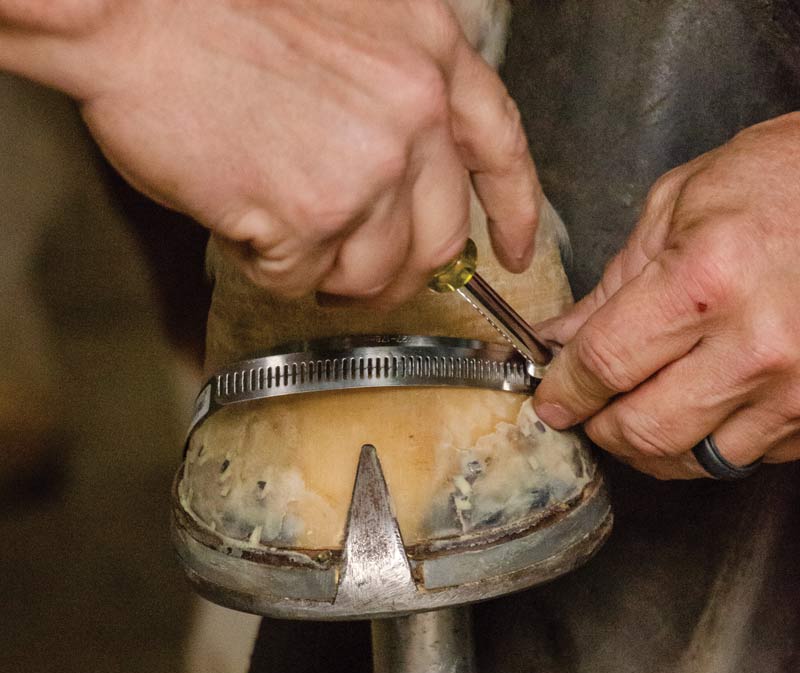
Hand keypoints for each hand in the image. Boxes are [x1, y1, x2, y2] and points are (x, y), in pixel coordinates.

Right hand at [65, 0, 540, 303]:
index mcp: (430, 52)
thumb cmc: (220, 8)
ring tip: (282, 233)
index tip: (515, 253)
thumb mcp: (350, 24)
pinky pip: (302, 279)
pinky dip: (269, 266)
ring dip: (326, 272)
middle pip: (440, 240)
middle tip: (359, 276)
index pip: (501, 149)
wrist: (133, 6)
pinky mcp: (311, 216)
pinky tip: (242, 222)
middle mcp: (413, 110)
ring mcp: (367, 167)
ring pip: (373, 273)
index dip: (514, 211)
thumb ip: (394, 97)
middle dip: (398, 271)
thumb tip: (400, 188)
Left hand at [532, 113, 799, 478]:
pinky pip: (745, 456)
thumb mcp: (674, 211)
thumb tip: (561, 341)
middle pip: (643, 429)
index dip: (563, 390)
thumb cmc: (776, 180)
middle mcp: (757, 345)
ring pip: (693, 459)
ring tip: (637, 409)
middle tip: (586, 409)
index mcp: (705, 281)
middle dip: (599, 427)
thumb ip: (611, 288)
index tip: (550, 398)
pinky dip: (706, 440)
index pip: (605, 364)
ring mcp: (799, 388)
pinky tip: (698, 404)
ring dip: (650, 445)